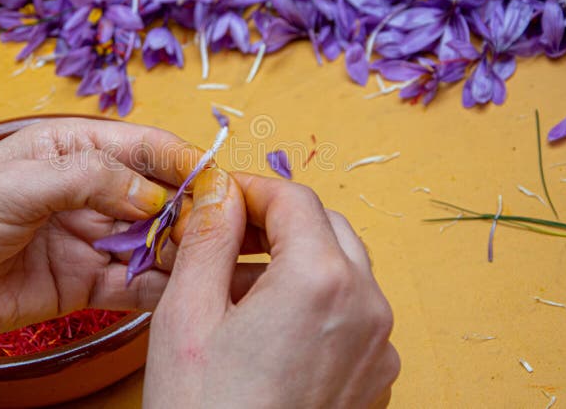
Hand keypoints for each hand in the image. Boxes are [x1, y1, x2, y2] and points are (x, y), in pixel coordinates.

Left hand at [0, 119, 201, 364]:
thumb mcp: (18, 181)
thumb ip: (88, 179)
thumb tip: (152, 196)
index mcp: (68, 150)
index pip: (140, 147)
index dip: (181, 160)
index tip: (215, 178)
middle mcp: (85, 193)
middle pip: (154, 196)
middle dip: (189, 209)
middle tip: (223, 226)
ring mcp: (86, 239)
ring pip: (149, 241)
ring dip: (180, 250)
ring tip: (211, 260)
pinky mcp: (82, 285)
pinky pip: (131, 284)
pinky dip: (158, 286)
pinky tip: (182, 289)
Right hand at [145, 170, 399, 407]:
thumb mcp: (188, 314)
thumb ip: (209, 238)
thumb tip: (220, 192)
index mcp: (320, 280)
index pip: (294, 199)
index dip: (251, 189)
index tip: (220, 199)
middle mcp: (365, 306)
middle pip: (327, 227)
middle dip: (277, 222)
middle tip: (227, 236)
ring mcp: (377, 345)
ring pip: (343, 268)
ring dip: (295, 260)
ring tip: (236, 286)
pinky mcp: (375, 375)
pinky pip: (352, 312)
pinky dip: (315, 300)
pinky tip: (268, 326)